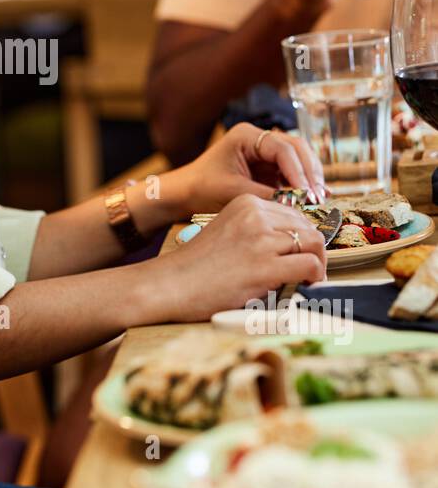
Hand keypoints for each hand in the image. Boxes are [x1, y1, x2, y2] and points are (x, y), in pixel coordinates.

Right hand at [147, 193, 326, 322]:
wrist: (171, 284)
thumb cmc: (197, 265)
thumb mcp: (228, 230)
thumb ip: (257, 230)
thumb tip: (294, 242)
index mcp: (246, 203)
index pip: (294, 213)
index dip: (302, 236)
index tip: (302, 252)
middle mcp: (255, 215)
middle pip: (308, 227)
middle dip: (313, 249)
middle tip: (310, 269)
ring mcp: (261, 239)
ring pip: (314, 244)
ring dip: (316, 264)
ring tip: (308, 279)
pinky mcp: (265, 266)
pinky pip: (309, 265)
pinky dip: (314, 277)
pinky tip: (305, 285)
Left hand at [159, 122, 325, 218]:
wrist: (186, 194)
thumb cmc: (203, 188)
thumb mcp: (233, 192)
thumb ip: (265, 194)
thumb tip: (297, 203)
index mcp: (246, 135)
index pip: (282, 148)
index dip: (298, 171)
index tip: (308, 193)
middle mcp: (259, 138)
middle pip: (296, 148)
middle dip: (310, 173)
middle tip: (319, 196)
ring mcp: (265, 152)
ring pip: (298, 159)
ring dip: (310, 178)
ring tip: (319, 200)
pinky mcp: (268, 167)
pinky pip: (291, 172)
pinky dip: (302, 184)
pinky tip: (312, 199)